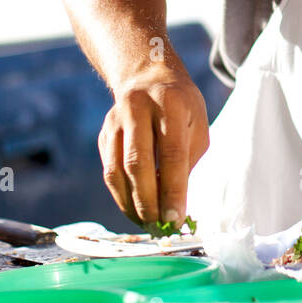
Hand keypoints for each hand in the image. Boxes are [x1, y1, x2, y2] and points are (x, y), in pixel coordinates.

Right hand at [98, 68, 209, 227]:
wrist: (147, 76)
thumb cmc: (181, 108)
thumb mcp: (197, 125)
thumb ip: (187, 161)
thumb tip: (175, 205)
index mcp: (170, 104)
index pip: (170, 153)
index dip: (173, 189)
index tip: (177, 217)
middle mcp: (137, 108)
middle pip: (137, 163)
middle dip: (148, 201)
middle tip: (160, 226)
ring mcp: (115, 121)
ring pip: (116, 171)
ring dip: (130, 204)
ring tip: (147, 224)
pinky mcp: (103, 134)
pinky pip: (109, 171)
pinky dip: (121, 195)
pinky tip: (135, 209)